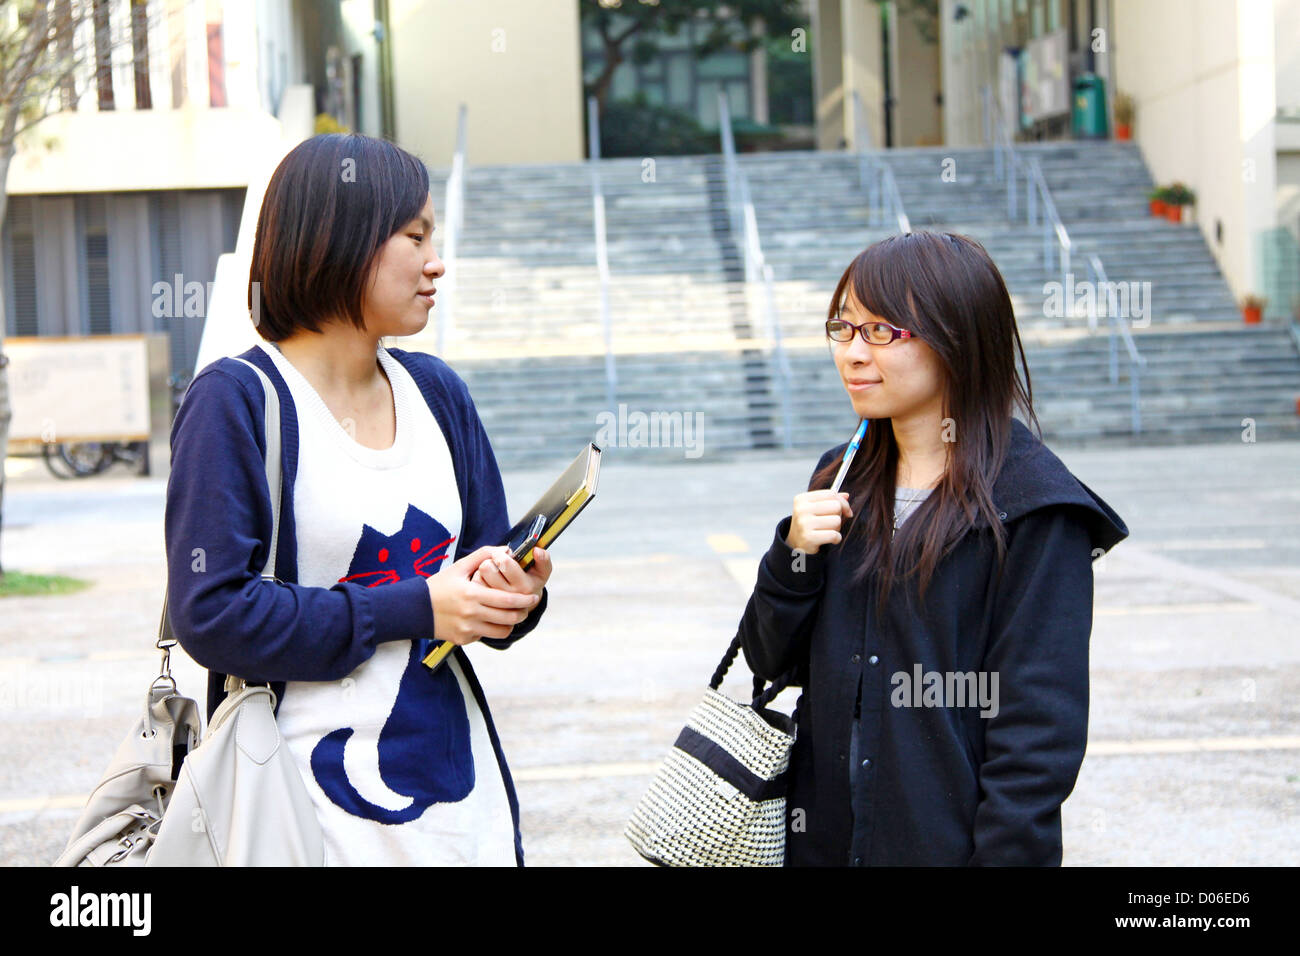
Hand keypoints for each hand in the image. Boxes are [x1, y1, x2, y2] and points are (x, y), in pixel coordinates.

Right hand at [426, 546, 540, 644]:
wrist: (415, 609)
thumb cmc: (439, 585)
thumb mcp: (459, 566)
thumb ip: (483, 555)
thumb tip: (506, 550)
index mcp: (472, 594)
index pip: (507, 600)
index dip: (524, 600)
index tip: (534, 596)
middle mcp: (471, 614)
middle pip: (508, 618)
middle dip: (523, 613)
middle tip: (527, 607)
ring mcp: (467, 629)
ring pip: (501, 632)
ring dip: (510, 624)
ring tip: (512, 615)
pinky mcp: (463, 639)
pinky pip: (485, 636)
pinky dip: (491, 629)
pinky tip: (489, 619)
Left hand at [471, 545, 551, 604]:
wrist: (522, 605)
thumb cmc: (531, 582)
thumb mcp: (542, 572)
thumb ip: (543, 560)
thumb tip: (537, 550)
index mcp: (525, 586)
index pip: (504, 562)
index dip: (501, 554)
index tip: (504, 554)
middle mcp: (510, 596)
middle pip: (486, 567)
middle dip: (490, 560)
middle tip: (497, 563)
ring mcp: (496, 603)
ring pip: (479, 575)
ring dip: (484, 570)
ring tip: (493, 573)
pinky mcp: (485, 605)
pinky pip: (475, 583)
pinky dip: (478, 579)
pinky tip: (486, 583)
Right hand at [785, 490, 852, 553]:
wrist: (796, 544)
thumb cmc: (809, 525)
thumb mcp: (816, 508)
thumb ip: (830, 500)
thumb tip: (846, 496)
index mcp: (802, 499)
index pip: (831, 494)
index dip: (843, 503)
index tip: (846, 511)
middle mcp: (801, 509)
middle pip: (836, 506)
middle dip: (838, 516)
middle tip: (830, 523)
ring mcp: (804, 524)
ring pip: (836, 520)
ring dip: (836, 528)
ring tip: (826, 531)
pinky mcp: (808, 538)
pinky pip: (834, 535)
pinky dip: (836, 539)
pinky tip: (828, 540)